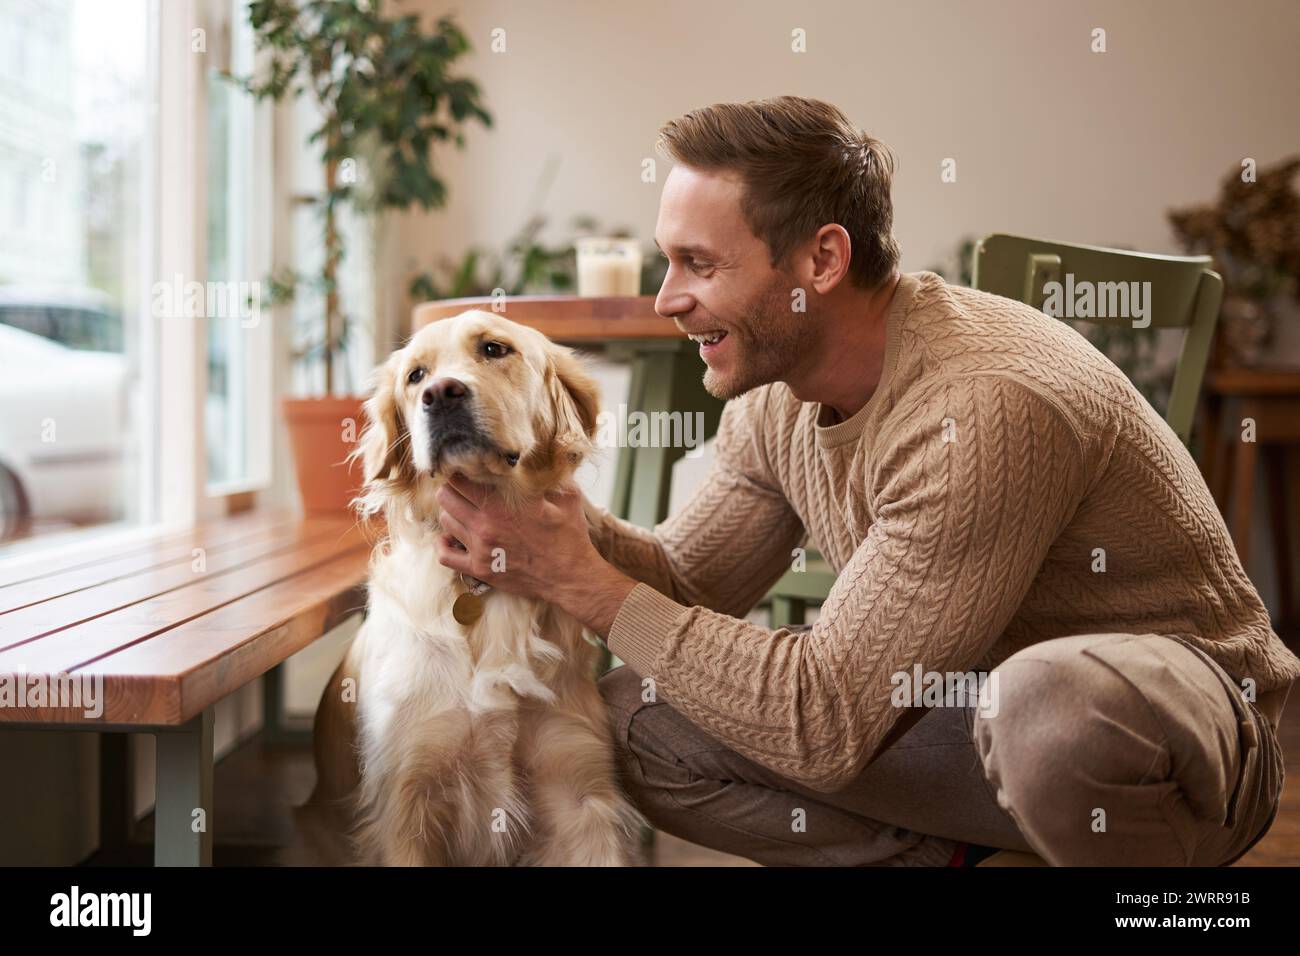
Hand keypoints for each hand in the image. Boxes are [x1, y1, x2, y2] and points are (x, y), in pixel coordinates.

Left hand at [434, 474, 636, 634]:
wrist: (570, 578)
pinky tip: (451, 538)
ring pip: (445, 521)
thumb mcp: (567, 497)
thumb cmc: (569, 536)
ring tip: (464, 512)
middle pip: (446, 497)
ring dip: (451, 514)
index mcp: (504, 503)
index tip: (468, 470)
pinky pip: (445, 555)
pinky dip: (443, 544)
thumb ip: (552, 474)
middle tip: (463, 489)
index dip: (461, 471)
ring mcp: (480, 548)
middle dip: (452, 489)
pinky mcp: (480, 569)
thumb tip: (545, 453)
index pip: (461, 478)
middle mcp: (486, 523)